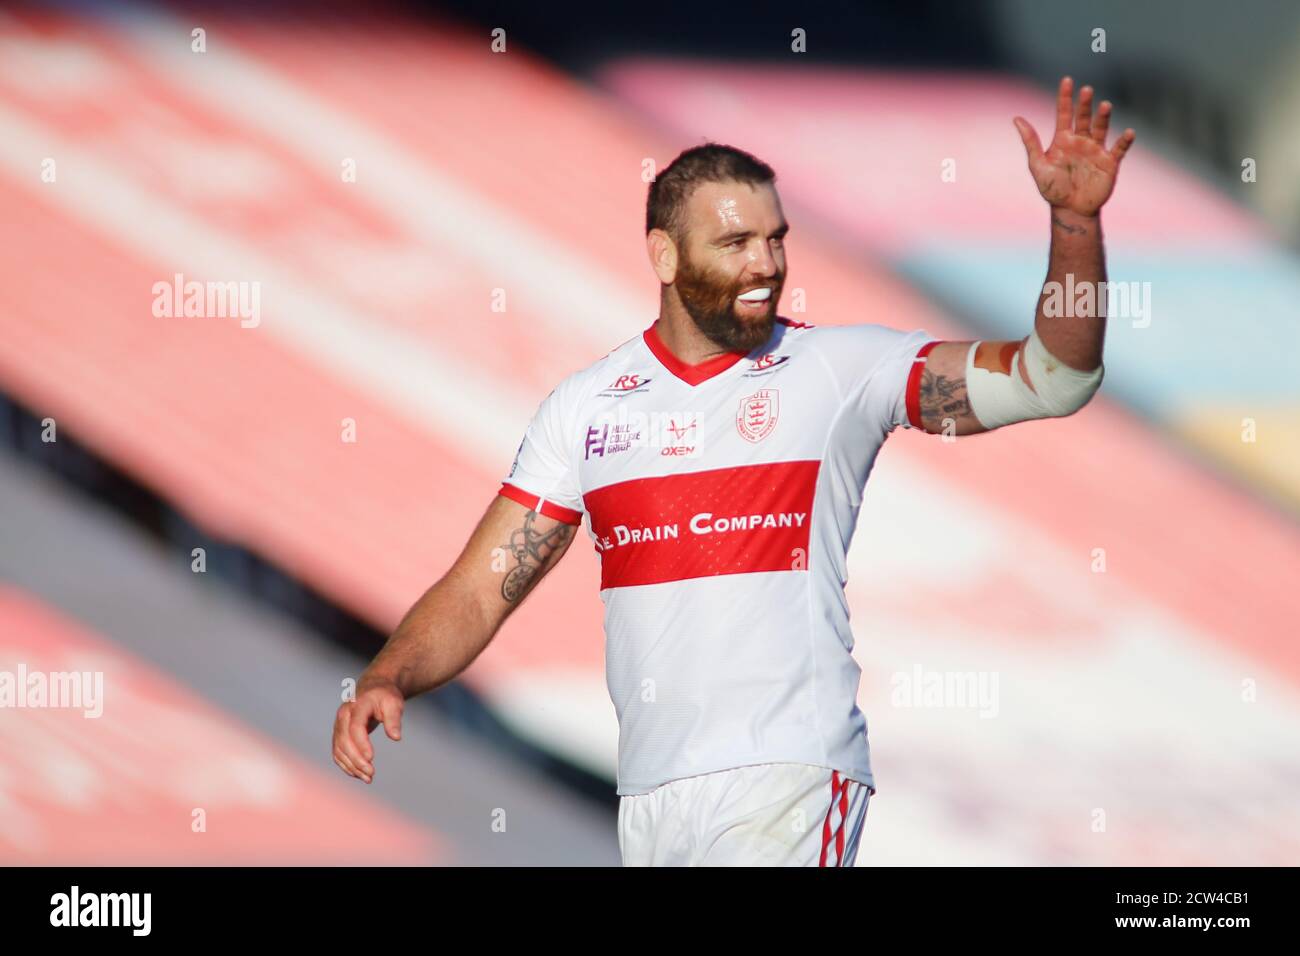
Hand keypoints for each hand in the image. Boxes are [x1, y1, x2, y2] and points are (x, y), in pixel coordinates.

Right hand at [332, 678, 403, 783]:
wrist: (373, 688)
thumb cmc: (385, 696)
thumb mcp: (394, 703)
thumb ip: (394, 719)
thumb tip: (396, 737)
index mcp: (357, 705)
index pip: (356, 727)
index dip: (361, 744)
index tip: (371, 759)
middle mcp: (343, 716)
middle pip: (344, 741)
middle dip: (356, 760)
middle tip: (371, 774)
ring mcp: (338, 725)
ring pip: (339, 749)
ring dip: (351, 766)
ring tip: (368, 778)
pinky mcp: (338, 734)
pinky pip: (338, 753)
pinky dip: (346, 765)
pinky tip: (359, 774)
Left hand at [1013, 76, 1134, 216]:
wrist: (1070, 210)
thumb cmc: (1052, 188)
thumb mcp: (1038, 165)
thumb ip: (1030, 142)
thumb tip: (1016, 118)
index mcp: (1063, 139)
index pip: (1065, 113)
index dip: (1065, 98)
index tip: (1067, 80)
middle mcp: (1081, 140)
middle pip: (1083, 117)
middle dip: (1085, 104)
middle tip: (1086, 90)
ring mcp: (1096, 150)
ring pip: (1101, 128)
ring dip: (1104, 117)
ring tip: (1105, 106)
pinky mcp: (1109, 162)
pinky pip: (1119, 149)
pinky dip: (1124, 141)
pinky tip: (1128, 133)